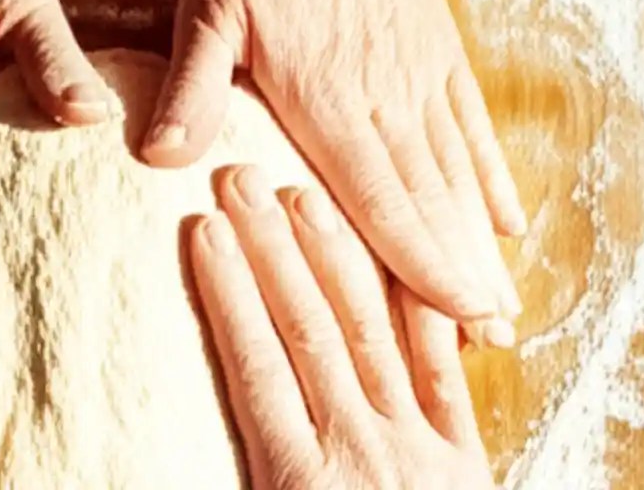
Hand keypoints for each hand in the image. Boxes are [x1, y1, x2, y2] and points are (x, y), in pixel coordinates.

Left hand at [144, 0, 523, 337]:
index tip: (458, 318)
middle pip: (430, 205)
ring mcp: (419, 78)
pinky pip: (472, 125)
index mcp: (328, 105)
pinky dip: (491, 175)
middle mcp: (386, 103)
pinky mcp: (437, 51)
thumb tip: (161, 161)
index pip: (383, 204)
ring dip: (477, 242)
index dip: (421, 268)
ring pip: (457, 175)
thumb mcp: (207, 14)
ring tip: (500, 300)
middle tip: (486, 337)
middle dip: (457, 276)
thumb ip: (192, 91)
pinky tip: (505, 217)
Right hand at [188, 167, 491, 489]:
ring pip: (370, 335)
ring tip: (307, 197)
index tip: (208, 230)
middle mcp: (355, 447)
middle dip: (271, 249)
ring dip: (335, 260)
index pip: (253, 361)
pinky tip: (412, 264)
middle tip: (245, 183)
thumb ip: (248, 471)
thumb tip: (178, 422)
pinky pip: (446, 378)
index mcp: (295, 475)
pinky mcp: (464, 461)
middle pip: (306, 328)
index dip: (228, 289)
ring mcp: (416, 448)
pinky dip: (428, 319)